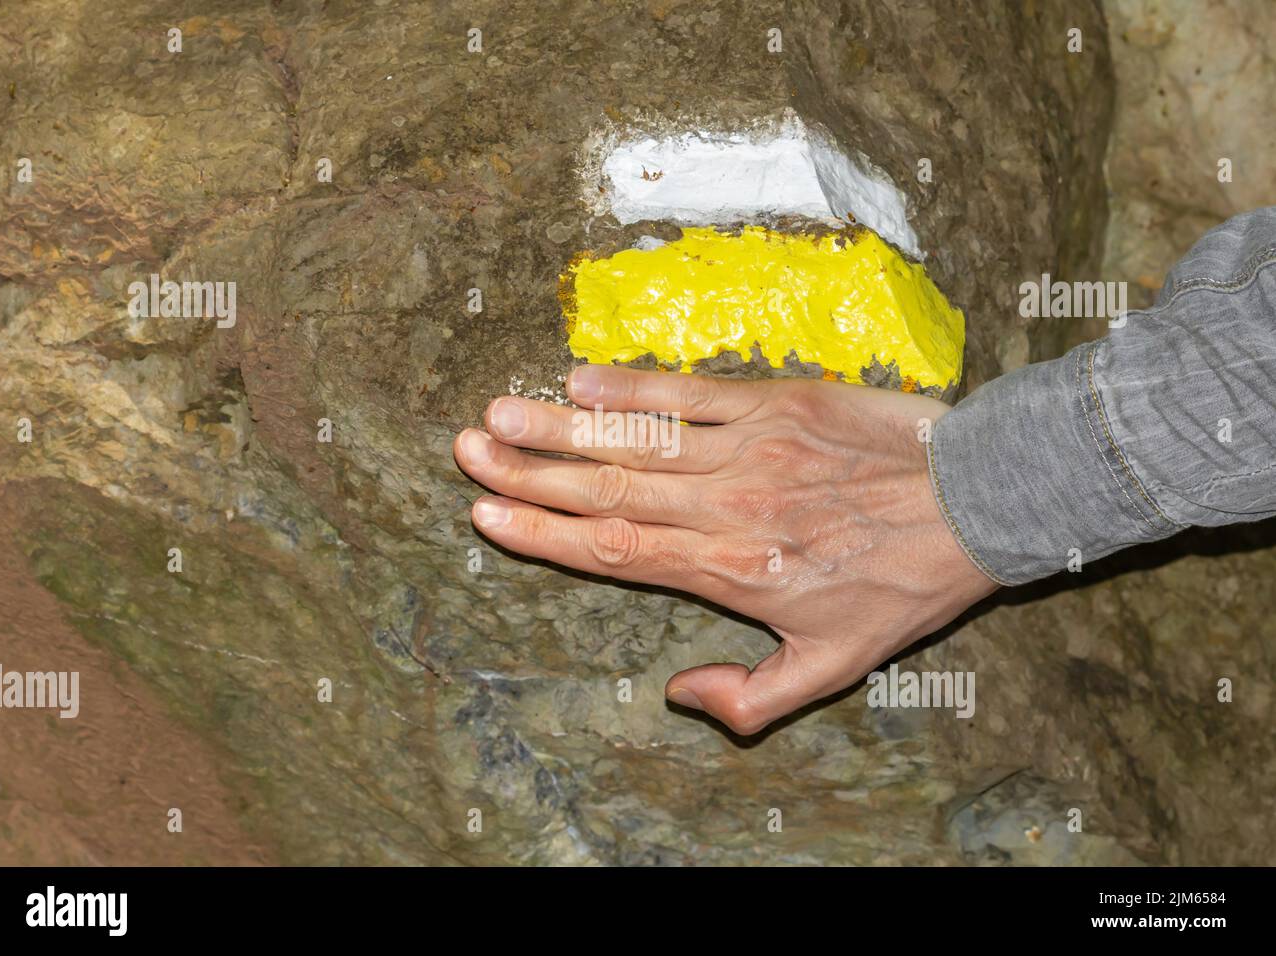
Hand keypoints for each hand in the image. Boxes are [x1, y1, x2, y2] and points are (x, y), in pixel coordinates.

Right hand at [453, 365, 996, 734]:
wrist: (975, 505)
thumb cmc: (901, 589)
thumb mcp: (835, 669)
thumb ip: (751, 696)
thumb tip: (673, 693)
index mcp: (732, 571)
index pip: (616, 551)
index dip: (543, 534)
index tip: (486, 515)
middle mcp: (727, 505)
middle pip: (609, 487)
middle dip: (530, 472)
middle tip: (466, 451)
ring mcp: (750, 446)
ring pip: (639, 437)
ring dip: (562, 425)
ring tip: (500, 412)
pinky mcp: (777, 401)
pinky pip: (692, 391)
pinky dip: (633, 385)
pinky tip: (580, 378)